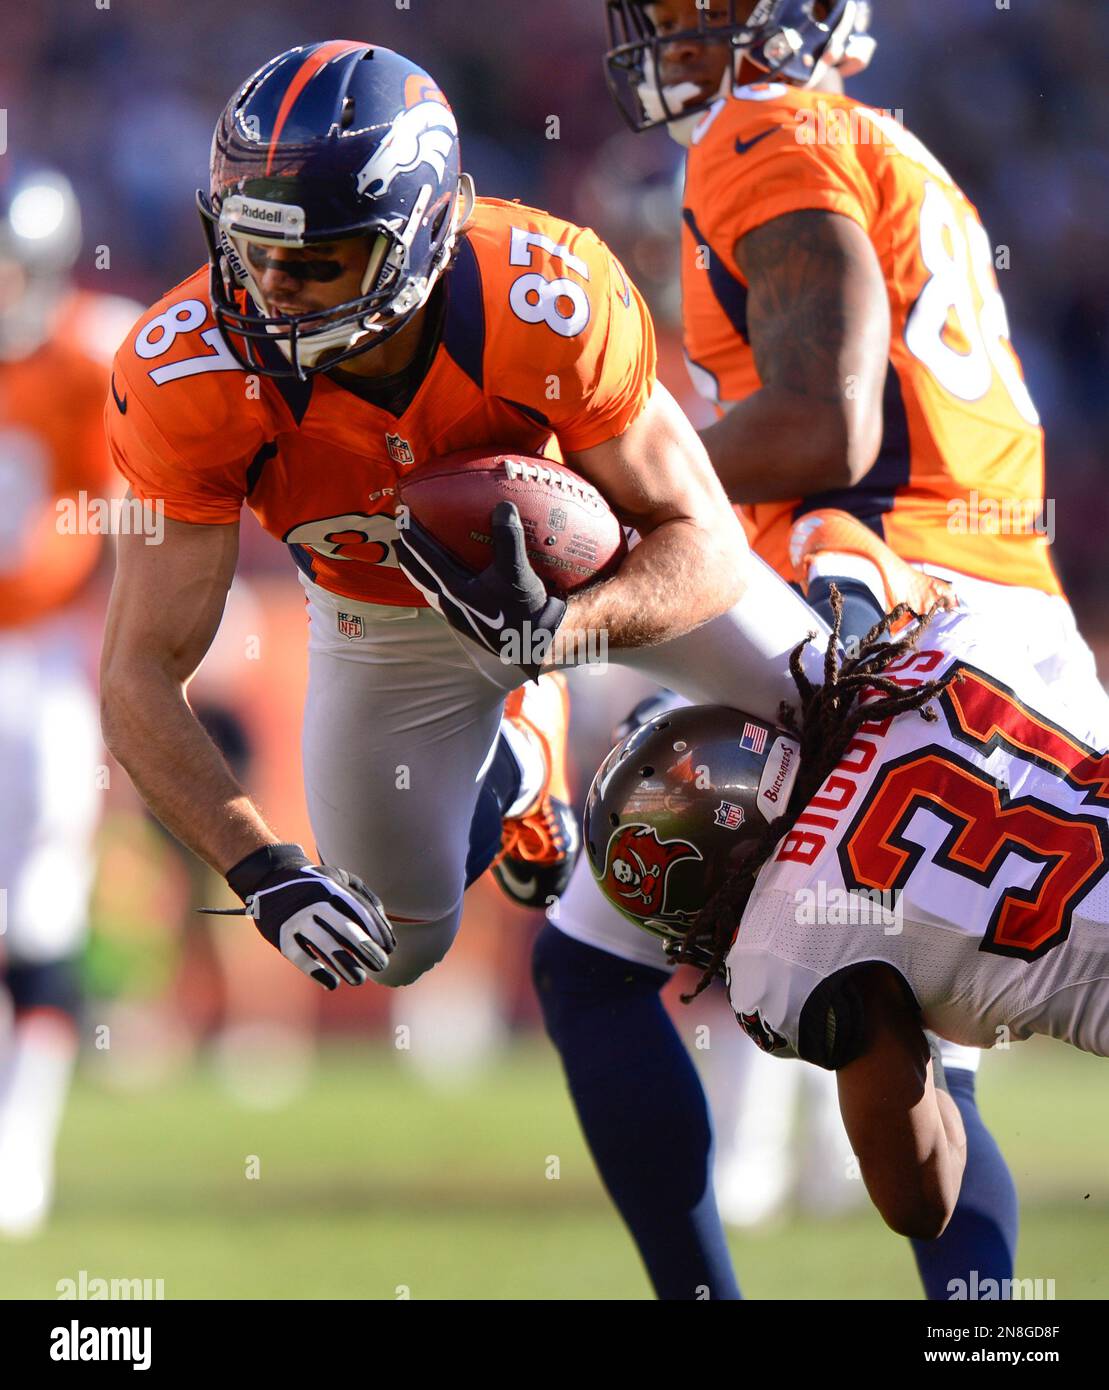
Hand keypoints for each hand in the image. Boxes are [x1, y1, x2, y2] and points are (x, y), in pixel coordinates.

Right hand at [203, 843, 395, 990]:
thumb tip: (386, 929)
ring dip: (344, 964)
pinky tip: (332, 984)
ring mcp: (296, 918)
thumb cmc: (316, 884)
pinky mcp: (280, 934)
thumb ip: (365, 898)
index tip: (389, 948)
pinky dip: (316, 971)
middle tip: (381, 965)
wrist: (270, 878)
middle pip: (344, 928)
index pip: (360, 910)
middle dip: (365, 948)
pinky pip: (300, 956)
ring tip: (359, 979)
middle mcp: (315, 902)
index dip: (377, 930)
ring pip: (324, 944)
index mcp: (333, 888)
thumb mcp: (341, 879)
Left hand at [394, 501, 566, 677]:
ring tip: (412, 560)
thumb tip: (504, 506)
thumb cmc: (525, 610)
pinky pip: (442, 599)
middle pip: (420, 576)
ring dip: (418, 573)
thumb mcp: (517, 572)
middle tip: (398, 539)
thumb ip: (508, 538)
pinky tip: (444, 581)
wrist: (534, 643)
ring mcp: (457, 616)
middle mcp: (450, 604)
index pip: (426, 558)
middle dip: (407, 557)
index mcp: (456, 590)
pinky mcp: (467, 623)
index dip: (413, 537)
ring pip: (428, 589)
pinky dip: (436, 584)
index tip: (401, 518)